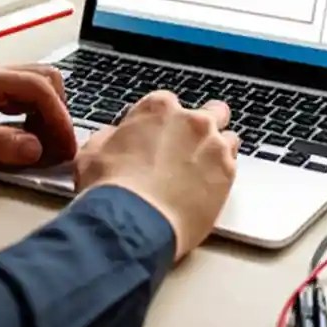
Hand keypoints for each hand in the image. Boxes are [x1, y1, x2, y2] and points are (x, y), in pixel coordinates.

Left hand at [0, 62, 76, 167]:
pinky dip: (27, 118)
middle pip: (41, 80)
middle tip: (59, 145)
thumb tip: (34, 148)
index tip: (66, 142)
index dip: (59, 115)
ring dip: (43, 115)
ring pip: (29, 89)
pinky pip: (12, 101)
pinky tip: (22, 140)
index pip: (37, 87)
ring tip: (44, 147)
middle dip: (57, 111)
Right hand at [74, 91, 238, 260]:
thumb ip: (110, 138)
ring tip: (202, 172)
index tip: (159, 136)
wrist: (133, 223)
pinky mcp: (228, 175)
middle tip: (190, 146)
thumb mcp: (93, 153)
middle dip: (203, 126)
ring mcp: (214, 146)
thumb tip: (113, 139)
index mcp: (159, 108)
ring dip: (217, 151)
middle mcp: (191, 121)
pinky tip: (207, 189)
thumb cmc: (111, 189)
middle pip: (212, 112)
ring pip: (228, 139)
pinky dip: (222, 176)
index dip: (163, 123)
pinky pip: (234, 168)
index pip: (169, 103)